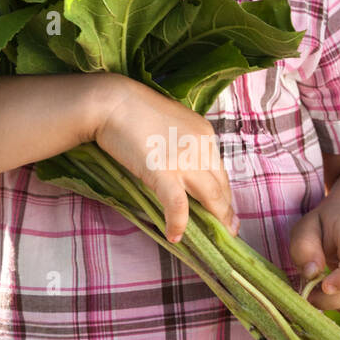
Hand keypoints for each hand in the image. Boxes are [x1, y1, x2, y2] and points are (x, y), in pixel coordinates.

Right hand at [94, 77, 238, 244]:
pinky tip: (175, 235)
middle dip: (225, 210)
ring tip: (214, 237)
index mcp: (204, 132)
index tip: (222, 206)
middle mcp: (202, 147)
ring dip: (215, 219)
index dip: (223, 191)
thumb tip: (181, 164)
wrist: (111, 102)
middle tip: (227, 228)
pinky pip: (178, 205)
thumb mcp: (170, 121)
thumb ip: (182, 142)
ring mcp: (184, 160)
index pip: (220, 169)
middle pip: (221, 185)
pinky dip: (179, 223)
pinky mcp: (163, 172)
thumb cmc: (133, 108)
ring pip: (211, 197)